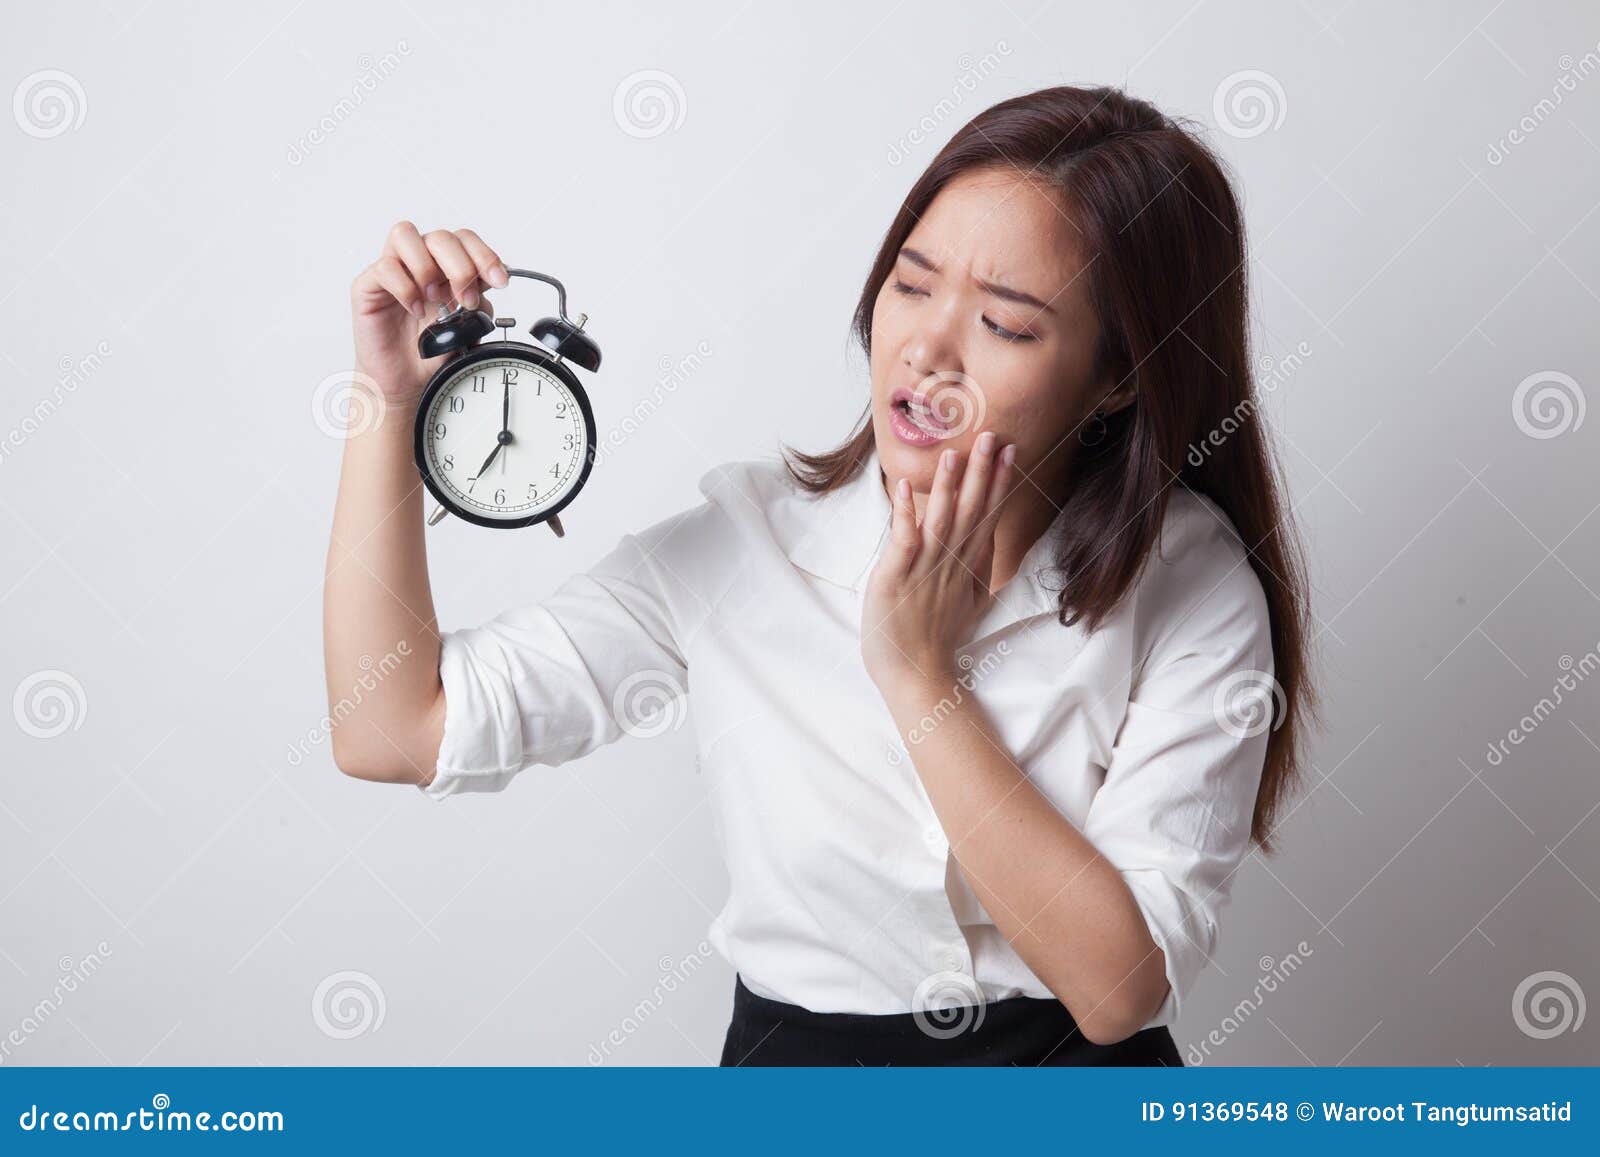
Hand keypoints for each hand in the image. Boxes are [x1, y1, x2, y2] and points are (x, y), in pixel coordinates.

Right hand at [349, 221, 509, 405]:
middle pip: (440, 236)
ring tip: (433, 299)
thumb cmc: (433, 351)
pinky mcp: (369, 285)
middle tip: (465, 300)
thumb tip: (485, 288)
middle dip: (461, 266)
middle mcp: (421, 263)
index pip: (465, 240)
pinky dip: (404, 288)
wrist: (408, 380)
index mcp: (447, 267)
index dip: (484, 256)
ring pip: (405, 235)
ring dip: (427, 268)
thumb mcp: (467, 327)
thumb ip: (478, 304)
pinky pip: (384, 268)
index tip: (499, 281)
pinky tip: (414, 310)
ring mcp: (394, 270)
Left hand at [860, 430, 1016, 693]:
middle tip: (991, 436)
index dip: (998, 482)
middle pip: (969, 511)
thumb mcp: (971, 600)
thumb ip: (981, 566)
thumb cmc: (937, 638)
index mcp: (967, 565)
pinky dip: (903, 515)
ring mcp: (923, 571)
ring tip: (953, 453)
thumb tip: (990, 536)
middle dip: (981, 473)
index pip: (987, 516)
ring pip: (940, 521)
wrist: (915, 674)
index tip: (1010, 451)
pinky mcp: (895, 579)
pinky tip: (902, 489)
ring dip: (946, 487)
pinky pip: (902, 542)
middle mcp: (949, 564)